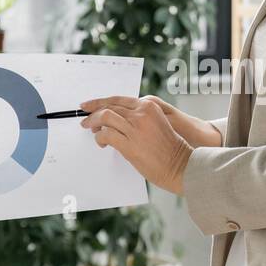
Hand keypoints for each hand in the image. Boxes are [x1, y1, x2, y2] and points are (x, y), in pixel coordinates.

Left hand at [79, 95, 195, 194]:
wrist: (180, 165)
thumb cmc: (170, 149)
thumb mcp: (156, 124)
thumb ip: (139, 119)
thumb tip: (117, 120)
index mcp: (148, 106)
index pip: (118, 100)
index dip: (101, 101)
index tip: (89, 104)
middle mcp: (141, 113)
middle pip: (110, 107)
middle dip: (93, 112)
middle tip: (84, 118)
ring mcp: (135, 127)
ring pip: (105, 117)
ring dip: (93, 123)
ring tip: (89, 128)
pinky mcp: (129, 143)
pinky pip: (106, 135)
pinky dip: (99, 138)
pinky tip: (101, 142)